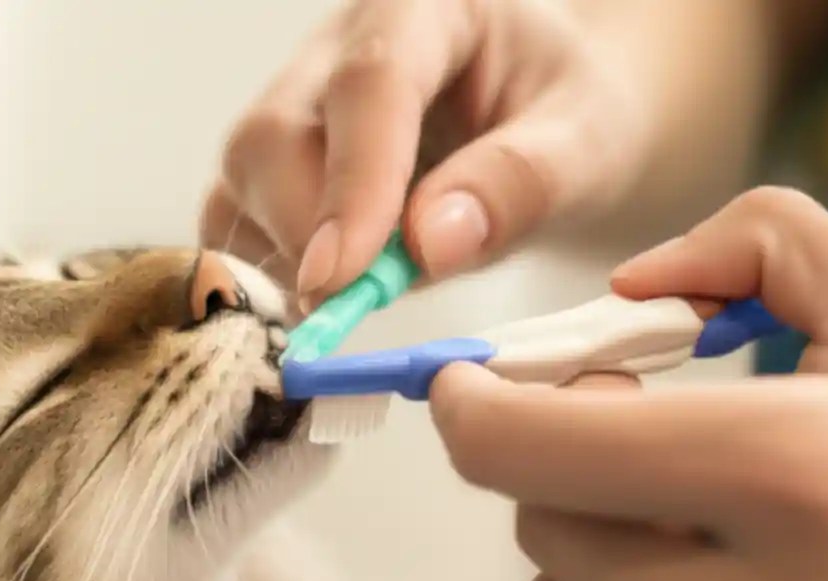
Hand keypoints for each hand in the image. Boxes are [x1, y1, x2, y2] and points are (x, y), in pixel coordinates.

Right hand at [200, 0, 648, 308]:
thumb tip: (430, 245)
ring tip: (360, 298)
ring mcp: (295, 108)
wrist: (553, 108)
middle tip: (357, 304)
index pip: (366, 88)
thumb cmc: (573, 107)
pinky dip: (271, 274)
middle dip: (303, 230)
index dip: (351, 186)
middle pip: (272, 134)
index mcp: (420, 11)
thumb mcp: (589, 136)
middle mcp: (336, 51)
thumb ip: (521, 181)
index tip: (343, 275)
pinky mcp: (275, 169)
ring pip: (242, 182)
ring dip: (282, 257)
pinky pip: (238, 222)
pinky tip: (335, 293)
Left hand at [430, 187, 827, 580]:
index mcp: (797, 479)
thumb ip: (758, 248)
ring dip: (592, 560)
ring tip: (688, 523)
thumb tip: (629, 287)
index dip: (473, 409)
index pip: (530, 453)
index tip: (466, 388)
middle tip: (629, 434)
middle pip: (543, 535)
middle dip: (560, 472)